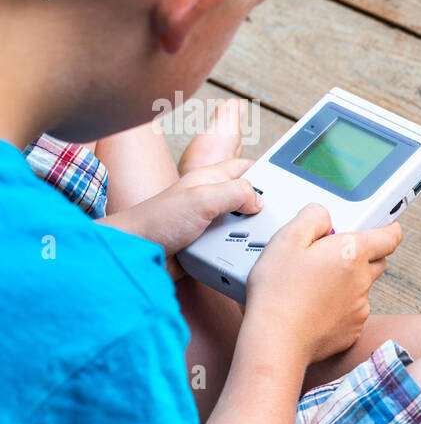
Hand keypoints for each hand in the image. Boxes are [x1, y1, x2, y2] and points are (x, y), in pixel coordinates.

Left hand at [101, 158, 262, 269]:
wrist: (134, 253)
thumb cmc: (156, 221)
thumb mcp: (202, 198)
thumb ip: (235, 192)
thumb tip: (258, 199)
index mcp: (209, 179)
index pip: (245, 168)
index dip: (265, 172)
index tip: (283, 183)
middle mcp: (209, 199)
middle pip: (247, 199)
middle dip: (261, 209)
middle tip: (271, 219)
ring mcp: (207, 222)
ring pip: (241, 225)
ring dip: (248, 234)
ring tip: (253, 239)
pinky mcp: (204, 245)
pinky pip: (230, 246)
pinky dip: (237, 251)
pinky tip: (239, 256)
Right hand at [245, 204, 402, 364]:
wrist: (276, 340)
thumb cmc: (279, 292)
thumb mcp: (286, 240)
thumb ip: (311, 219)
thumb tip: (324, 215)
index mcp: (352, 253)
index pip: (390, 236)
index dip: (388, 228)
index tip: (383, 225)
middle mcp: (362, 280)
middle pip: (377, 260)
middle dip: (363, 254)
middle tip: (334, 253)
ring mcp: (360, 307)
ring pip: (363, 287)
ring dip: (348, 282)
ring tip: (315, 283)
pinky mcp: (352, 330)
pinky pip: (352, 312)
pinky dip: (339, 307)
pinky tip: (314, 306)